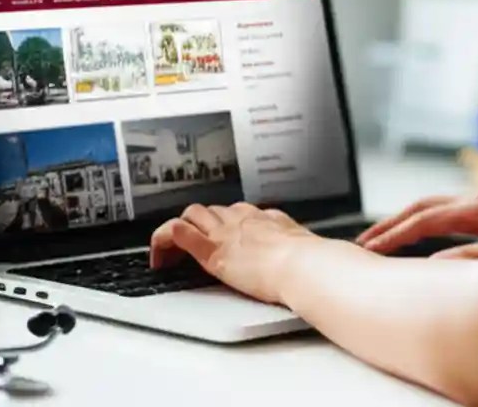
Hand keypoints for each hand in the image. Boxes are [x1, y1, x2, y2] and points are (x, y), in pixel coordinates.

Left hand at [150, 202, 319, 303]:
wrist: (307, 267)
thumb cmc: (314, 262)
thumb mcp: (308, 247)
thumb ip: (303, 246)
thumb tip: (317, 252)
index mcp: (267, 219)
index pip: (239, 212)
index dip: (227, 221)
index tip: (225, 232)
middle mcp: (244, 220)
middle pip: (213, 210)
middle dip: (202, 222)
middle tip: (195, 242)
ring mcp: (226, 234)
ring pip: (193, 214)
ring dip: (182, 226)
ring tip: (173, 250)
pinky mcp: (213, 252)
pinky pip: (180, 234)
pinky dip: (166, 239)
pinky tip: (160, 253)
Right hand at [356, 191, 477, 256]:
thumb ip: (470, 263)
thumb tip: (432, 265)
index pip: (425, 220)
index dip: (395, 236)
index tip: (370, 251)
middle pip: (421, 206)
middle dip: (389, 225)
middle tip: (361, 245)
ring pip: (431, 206)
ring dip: (402, 222)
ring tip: (377, 242)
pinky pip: (444, 211)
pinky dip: (421, 222)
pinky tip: (412, 238)